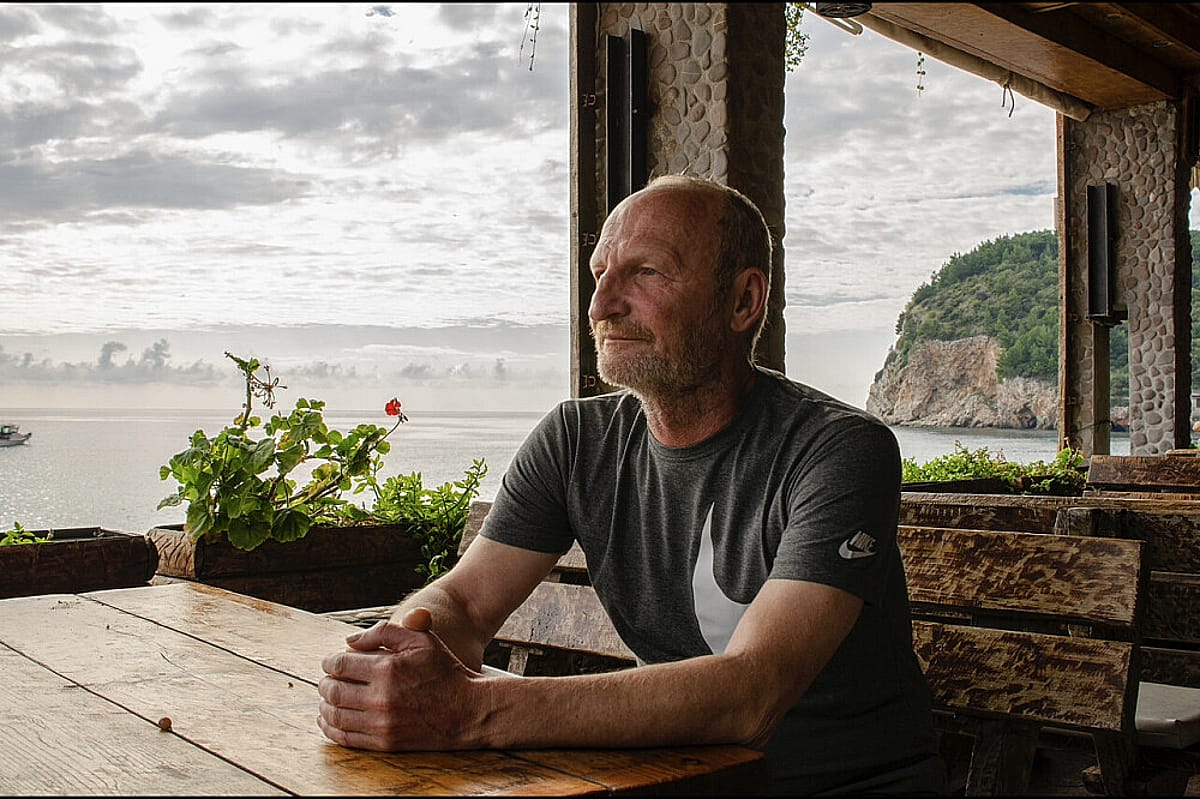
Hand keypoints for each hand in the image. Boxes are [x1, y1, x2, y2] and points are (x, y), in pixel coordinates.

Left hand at [317, 607, 483, 750]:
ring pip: (335, 715)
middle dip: (325, 683)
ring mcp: (381, 723)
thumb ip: (384, 633)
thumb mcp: (421, 640)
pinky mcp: (384, 743)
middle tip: (329, 679)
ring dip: (325, 705)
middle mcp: (381, 698)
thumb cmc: (444, 671)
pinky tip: (330, 719)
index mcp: (388, 669)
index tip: (332, 662)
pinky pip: (345, 737)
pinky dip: (331, 728)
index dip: (330, 661)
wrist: (468, 710)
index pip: (340, 665)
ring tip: (329, 698)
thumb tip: (349, 641)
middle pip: (333, 690)